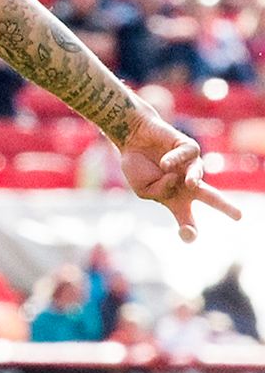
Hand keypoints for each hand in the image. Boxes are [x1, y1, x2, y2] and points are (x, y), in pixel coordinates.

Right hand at [118, 113, 242, 242]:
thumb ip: (159, 191)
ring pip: (198, 175)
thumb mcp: (143, 189)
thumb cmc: (137, 166)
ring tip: (189, 184)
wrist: (133, 138)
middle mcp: (186, 185)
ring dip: (194, 179)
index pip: (186, 220)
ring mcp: (189, 166)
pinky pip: (185, 157)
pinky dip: (173, 161)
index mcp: (175, 199)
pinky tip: (164, 163)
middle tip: (239, 216)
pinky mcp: (190, 148)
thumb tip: (178, 180)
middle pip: (210, 198)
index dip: (188, 229)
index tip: (188, 234)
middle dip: (224, 206)